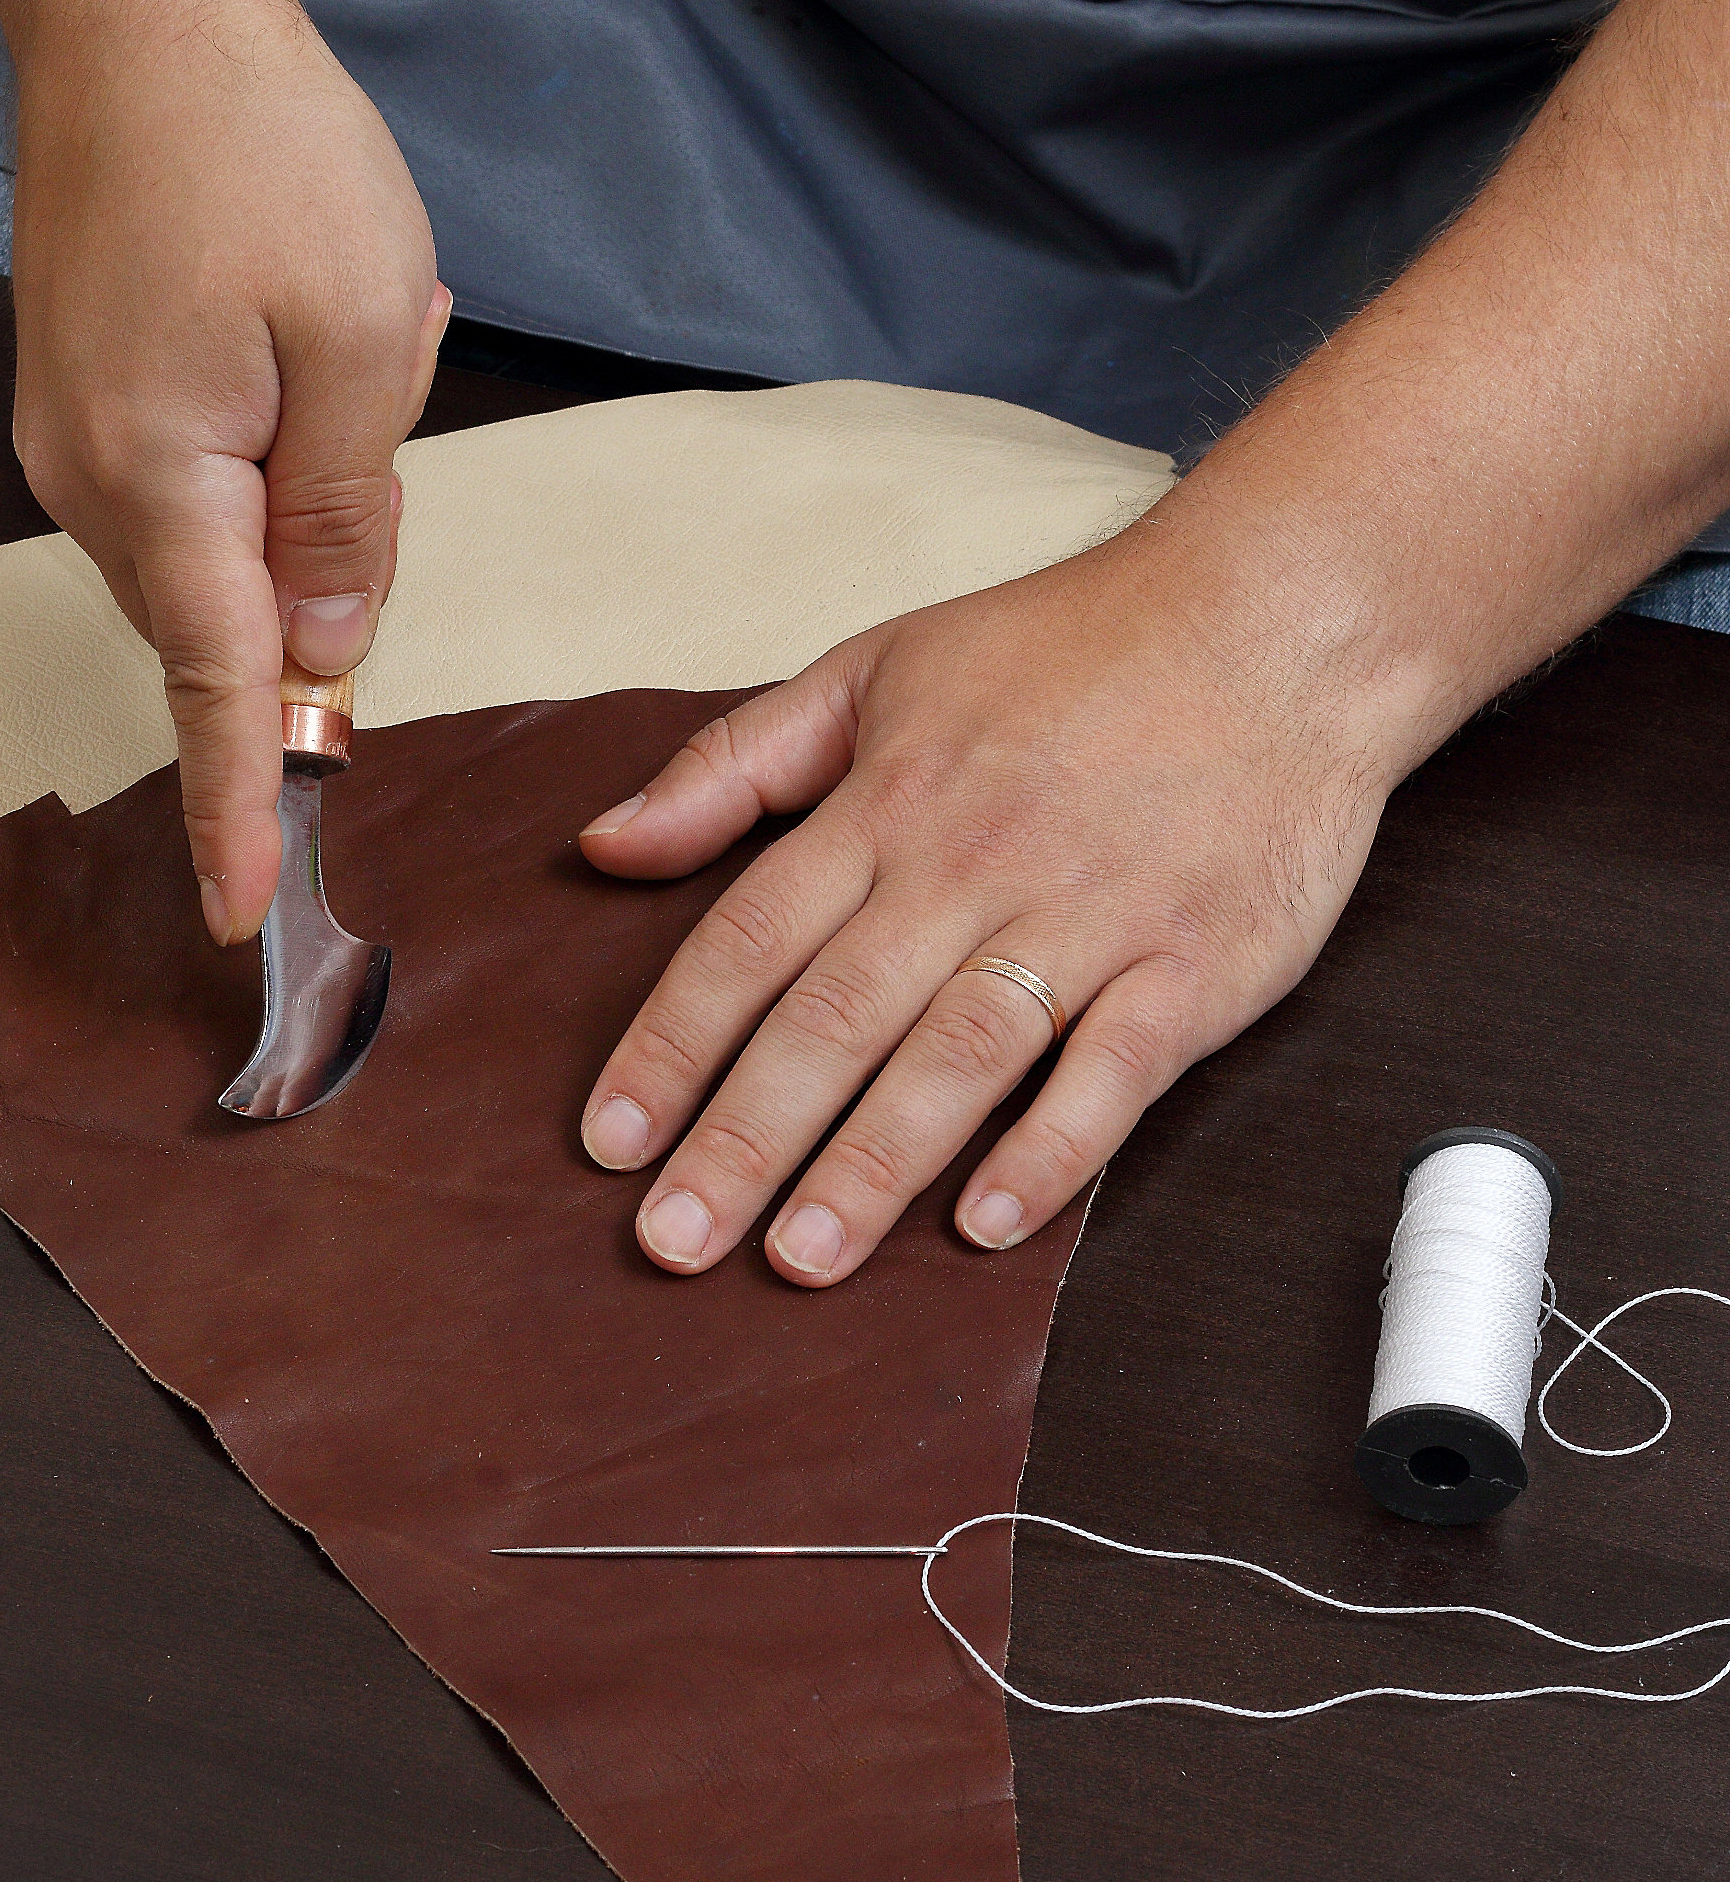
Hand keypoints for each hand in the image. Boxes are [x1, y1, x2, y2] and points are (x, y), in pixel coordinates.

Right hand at [7, 0, 447, 942]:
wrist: (142, 13)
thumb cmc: (264, 154)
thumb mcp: (364, 341)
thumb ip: (350, 521)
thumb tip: (326, 649)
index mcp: (163, 480)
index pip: (216, 686)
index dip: (234, 803)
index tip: (242, 906)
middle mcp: (95, 481)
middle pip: (232, 619)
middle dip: (321, 581)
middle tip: (369, 410)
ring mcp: (81, 441)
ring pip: (221, 553)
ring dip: (305, 491)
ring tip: (339, 345)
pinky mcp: (93, 404)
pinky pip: (201, 486)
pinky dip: (271, 451)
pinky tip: (301, 342)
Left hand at [577, 542, 1406, 1286]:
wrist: (1276, 621)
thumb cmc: (1066, 649)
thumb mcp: (876, 669)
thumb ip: (734, 762)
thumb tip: (605, 844)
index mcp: (886, 802)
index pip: (748, 942)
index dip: (670, 1047)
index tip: (610, 1140)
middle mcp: (971, 865)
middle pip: (835, 1018)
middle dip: (744, 1138)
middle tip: (673, 1242)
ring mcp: (1088, 916)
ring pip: (959, 1054)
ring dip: (875, 1162)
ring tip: (801, 1259)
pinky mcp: (1194, 962)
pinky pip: (1115, 1070)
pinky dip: (1053, 1148)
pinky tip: (988, 1224)